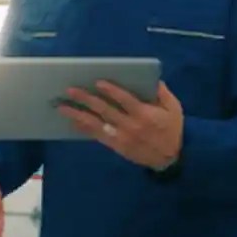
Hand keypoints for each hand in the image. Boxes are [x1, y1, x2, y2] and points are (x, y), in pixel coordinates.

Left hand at [58, 81, 183, 170]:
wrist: (173, 158)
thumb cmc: (172, 128)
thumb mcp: (174, 108)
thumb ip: (162, 93)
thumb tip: (151, 78)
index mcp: (145, 114)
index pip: (125, 100)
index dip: (111, 91)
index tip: (97, 82)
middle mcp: (131, 125)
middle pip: (105, 110)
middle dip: (86, 99)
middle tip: (70, 91)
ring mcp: (122, 137)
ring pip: (97, 124)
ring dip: (78, 115)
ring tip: (62, 107)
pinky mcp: (117, 146)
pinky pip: (98, 136)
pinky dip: (85, 129)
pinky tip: (73, 122)